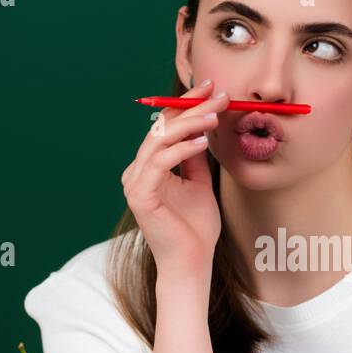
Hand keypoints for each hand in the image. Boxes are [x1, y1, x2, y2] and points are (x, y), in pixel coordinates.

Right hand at [121, 80, 229, 277]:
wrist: (192, 262)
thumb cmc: (196, 229)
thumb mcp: (200, 184)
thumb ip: (196, 158)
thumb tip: (203, 126)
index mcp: (148, 168)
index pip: (165, 127)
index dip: (187, 106)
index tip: (211, 89)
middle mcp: (137, 172)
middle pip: (161, 128)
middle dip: (190, 107)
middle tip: (216, 93)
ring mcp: (135, 183)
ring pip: (160, 140)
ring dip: (190, 123)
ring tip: (215, 115)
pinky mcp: (140, 195)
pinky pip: (161, 162)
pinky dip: (182, 148)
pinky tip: (204, 141)